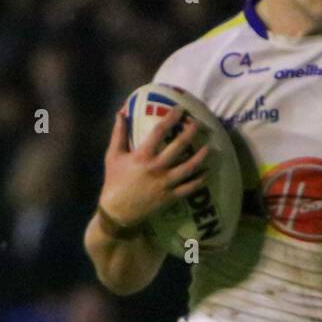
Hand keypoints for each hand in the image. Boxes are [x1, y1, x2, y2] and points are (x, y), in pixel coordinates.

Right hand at [98, 105, 210, 228]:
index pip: (159, 131)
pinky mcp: (170, 197)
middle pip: (179, 146)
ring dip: (201, 156)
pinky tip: (207, 172)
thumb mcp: (113, 156)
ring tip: (209, 147)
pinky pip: (189, 188)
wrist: (117, 212)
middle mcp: (156, 168)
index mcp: (142, 156)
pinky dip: (200, 180)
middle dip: (190, 132)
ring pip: (189, 167)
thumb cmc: (114, 182)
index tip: (180, 109)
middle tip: (198, 123)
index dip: (171, 117)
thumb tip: (121, 112)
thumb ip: (118, 134)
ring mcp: (165, 183)